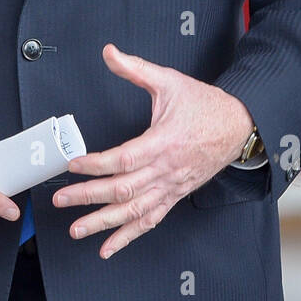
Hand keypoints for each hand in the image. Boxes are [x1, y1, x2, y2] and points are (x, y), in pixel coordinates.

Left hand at [53, 44, 254, 258]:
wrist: (239, 125)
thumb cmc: (204, 104)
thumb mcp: (169, 81)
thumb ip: (135, 69)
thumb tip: (109, 52)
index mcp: (163, 142)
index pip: (123, 159)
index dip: (95, 165)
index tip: (72, 165)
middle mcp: (166, 170)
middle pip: (123, 190)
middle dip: (88, 196)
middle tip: (61, 200)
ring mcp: (171, 187)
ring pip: (134, 212)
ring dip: (103, 223)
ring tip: (76, 230)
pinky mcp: (175, 196)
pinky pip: (150, 221)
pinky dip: (128, 236)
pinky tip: (108, 248)